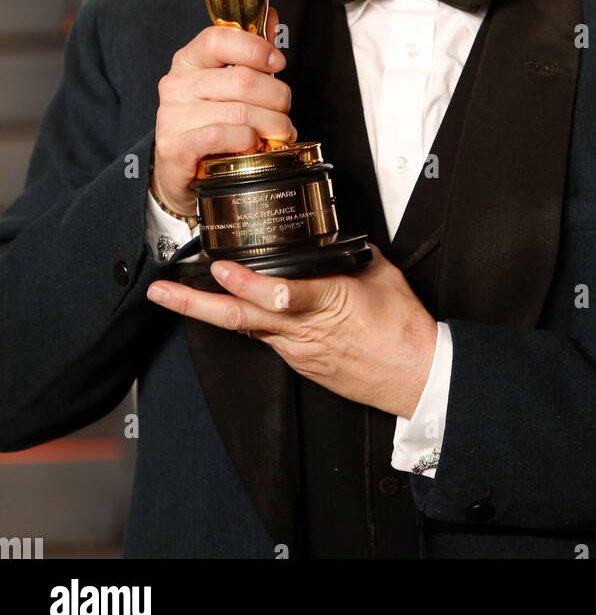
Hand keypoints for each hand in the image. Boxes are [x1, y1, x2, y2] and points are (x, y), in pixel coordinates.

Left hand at [146, 245, 438, 418]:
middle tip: (161, 291)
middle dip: (195, 305)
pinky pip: (264, 337)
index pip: (282, 295)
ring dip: (208, 313)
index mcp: (328, 302)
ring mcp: (297, 350)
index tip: (222, 269)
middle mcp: (304, 330)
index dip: (248, 284)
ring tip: (174, 296)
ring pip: (245, 328)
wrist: (416, 377)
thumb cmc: (403, 328)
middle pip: (241, 319)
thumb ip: (349, 254)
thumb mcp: (382, 275)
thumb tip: (333, 237)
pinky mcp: (299, 363)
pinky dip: (243, 320)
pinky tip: (224, 308)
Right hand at [152, 6, 295, 216]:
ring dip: (271, 124)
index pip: (219, 38)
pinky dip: (248, 140)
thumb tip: (272, 16)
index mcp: (189, 60)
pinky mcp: (176, 146)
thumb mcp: (228, 82)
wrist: (181, 168)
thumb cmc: (211, 120)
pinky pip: (223, 135)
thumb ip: (250, 50)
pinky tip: (253, 144)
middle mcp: (177, 84)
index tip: (278, 63)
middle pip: (242, 80)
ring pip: (240, 112)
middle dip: (277, 97)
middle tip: (284, 110)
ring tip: (278, 132)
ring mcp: (173, 115)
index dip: (256, 48)